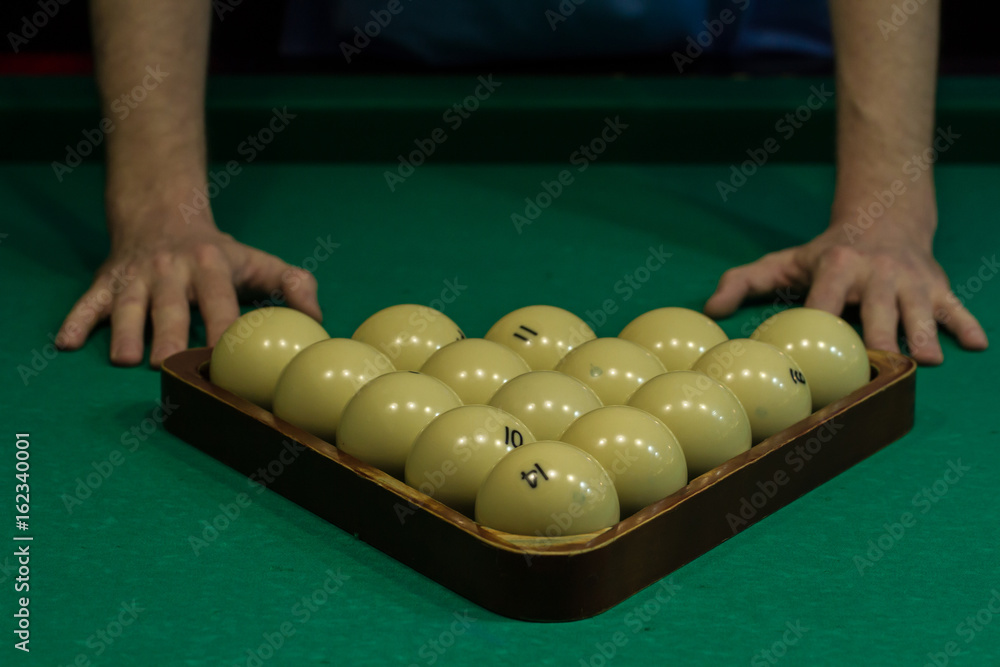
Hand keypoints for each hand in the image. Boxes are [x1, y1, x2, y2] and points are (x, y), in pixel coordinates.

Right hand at [56, 196, 320, 367]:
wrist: (162, 212)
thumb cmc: (220, 253)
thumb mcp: (260, 262)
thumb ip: (296, 287)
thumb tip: (321, 321)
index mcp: (211, 269)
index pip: (221, 303)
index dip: (224, 329)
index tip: (229, 358)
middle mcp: (171, 273)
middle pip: (169, 308)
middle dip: (168, 335)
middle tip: (169, 365)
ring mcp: (135, 278)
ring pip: (127, 307)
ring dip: (125, 332)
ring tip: (126, 360)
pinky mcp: (106, 282)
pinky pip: (87, 303)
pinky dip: (76, 321)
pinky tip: (67, 343)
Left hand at [704, 216, 987, 364]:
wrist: (883, 217)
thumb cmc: (827, 253)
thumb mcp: (783, 260)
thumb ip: (743, 282)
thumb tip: (709, 310)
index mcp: (837, 269)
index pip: (823, 302)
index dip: (817, 325)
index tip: (810, 358)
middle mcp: (877, 274)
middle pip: (877, 312)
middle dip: (878, 338)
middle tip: (877, 369)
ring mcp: (911, 282)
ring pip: (920, 312)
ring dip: (923, 336)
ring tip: (924, 361)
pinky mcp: (938, 288)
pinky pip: (955, 307)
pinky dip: (965, 324)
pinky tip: (975, 345)